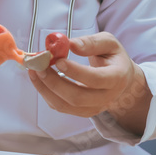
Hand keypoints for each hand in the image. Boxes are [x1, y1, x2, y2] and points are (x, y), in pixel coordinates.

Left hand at [28, 32, 151, 134]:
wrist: (121, 79)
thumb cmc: (113, 58)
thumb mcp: (108, 43)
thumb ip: (91, 42)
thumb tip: (70, 44)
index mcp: (116, 77)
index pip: (95, 79)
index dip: (75, 71)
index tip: (57, 60)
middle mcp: (106, 97)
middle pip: (77, 97)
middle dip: (54, 82)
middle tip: (39, 66)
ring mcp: (94, 108)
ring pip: (66, 105)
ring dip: (46, 89)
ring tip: (34, 71)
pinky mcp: (82, 112)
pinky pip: (60, 107)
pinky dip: (46, 94)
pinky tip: (39, 79)